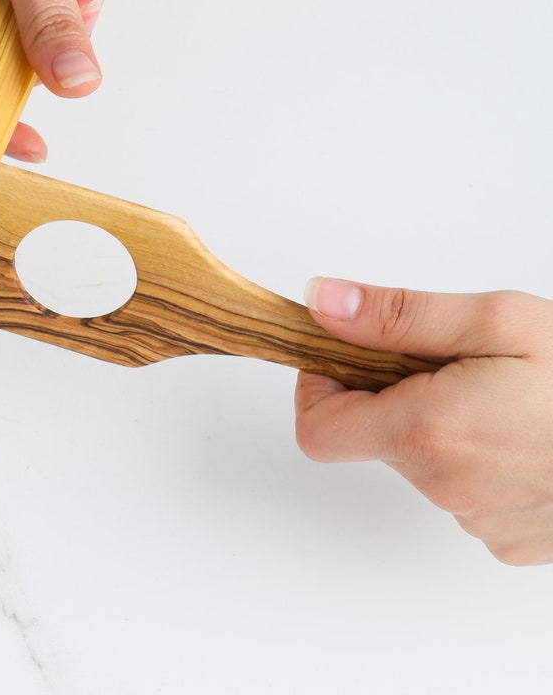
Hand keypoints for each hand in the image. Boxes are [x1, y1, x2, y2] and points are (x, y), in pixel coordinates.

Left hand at [296, 277, 552, 564]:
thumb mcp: (497, 321)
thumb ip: (397, 315)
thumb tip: (321, 303)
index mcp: (428, 434)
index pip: (318, 429)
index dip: (320, 387)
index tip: (347, 356)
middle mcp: (446, 488)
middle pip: (374, 436)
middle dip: (395, 393)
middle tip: (453, 361)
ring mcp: (482, 521)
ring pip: (423, 462)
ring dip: (441, 424)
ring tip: (504, 395)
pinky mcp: (515, 540)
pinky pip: (466, 493)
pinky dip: (478, 459)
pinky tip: (525, 433)